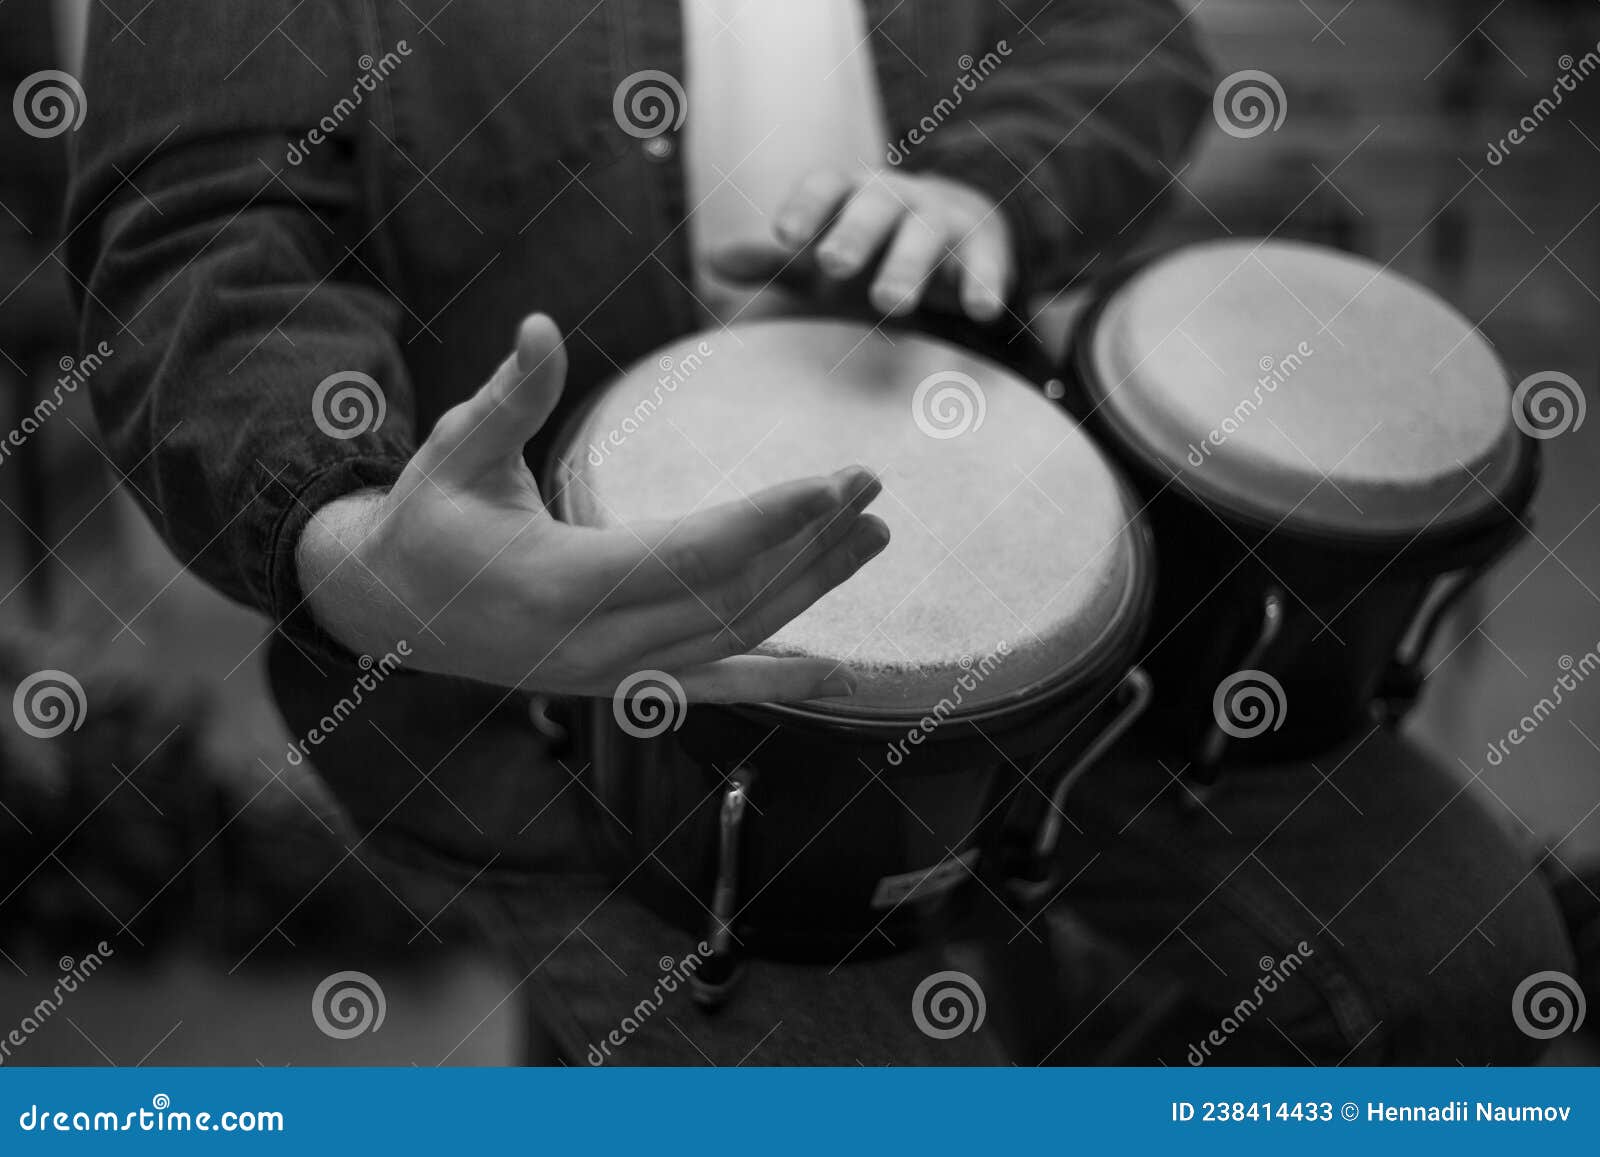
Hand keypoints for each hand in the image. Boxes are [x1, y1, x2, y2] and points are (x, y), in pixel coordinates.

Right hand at [297, 314, 889, 701]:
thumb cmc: (427, 519)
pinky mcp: (617, 688)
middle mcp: (591, 646)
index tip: (835, 484)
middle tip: (871, 488)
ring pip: (731, 639)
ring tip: (873, 538)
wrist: (390, 612)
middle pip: (729, 597)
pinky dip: (772, 680)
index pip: (688, 555)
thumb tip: (538, 326)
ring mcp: (609, 678)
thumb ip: (508, 397)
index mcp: (553, 583)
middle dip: (809, 544)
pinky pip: (709, 686)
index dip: (769, 520)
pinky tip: (831, 671)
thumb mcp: (455, 453)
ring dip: (809, 591)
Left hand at [708, 169, 1014, 322]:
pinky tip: (981, 311)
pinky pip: (985, 262)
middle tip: (832, 265)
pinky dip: (984, 284)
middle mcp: (895, 198)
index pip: (825, 188)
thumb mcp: (823, 254)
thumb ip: (773, 263)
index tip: (784, 237)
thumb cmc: (873, 249)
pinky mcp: (984, 245)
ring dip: (908, 267)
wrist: (957, 226)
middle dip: (854, 235)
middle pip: (874, 209)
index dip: (805, 209)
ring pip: (925, 236)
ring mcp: (942, 218)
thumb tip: (711, 263)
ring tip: (891, 306)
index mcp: (850, 193)